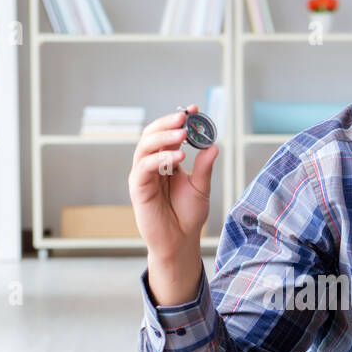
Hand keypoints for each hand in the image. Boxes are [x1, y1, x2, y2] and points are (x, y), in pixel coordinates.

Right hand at [128, 104, 218, 260]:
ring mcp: (143, 175)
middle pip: (152, 134)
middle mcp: (152, 165)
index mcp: (166, 161)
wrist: (180, 241)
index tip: (194, 109)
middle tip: (185, 117)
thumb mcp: (201, 187)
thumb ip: (204, 167)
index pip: (168, 133)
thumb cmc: (187, 215)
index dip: (179, 120)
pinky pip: (144, 167)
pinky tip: (178, 156)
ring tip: (183, 133)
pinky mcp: (138, 188)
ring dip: (164, 136)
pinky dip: (160, 158)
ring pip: (145, 146)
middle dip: (168, 123)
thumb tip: (213, 146)